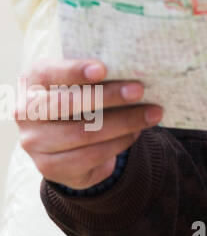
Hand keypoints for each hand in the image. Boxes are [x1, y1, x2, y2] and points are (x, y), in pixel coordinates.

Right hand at [16, 58, 161, 190]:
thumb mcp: (83, 83)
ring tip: (152, 114)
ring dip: (123, 122)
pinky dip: (118, 143)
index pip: (49, 73)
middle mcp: (25, 112)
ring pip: (82, 133)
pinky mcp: (49, 167)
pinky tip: (135, 133)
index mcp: (32, 82)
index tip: (103, 68)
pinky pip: (89, 156)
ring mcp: (34, 142)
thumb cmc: (81, 98)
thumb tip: (135, 71)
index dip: (74, 71)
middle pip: (66, 104)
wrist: (68, 140)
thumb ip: (98, 76)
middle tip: (139, 90)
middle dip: (108, 96)